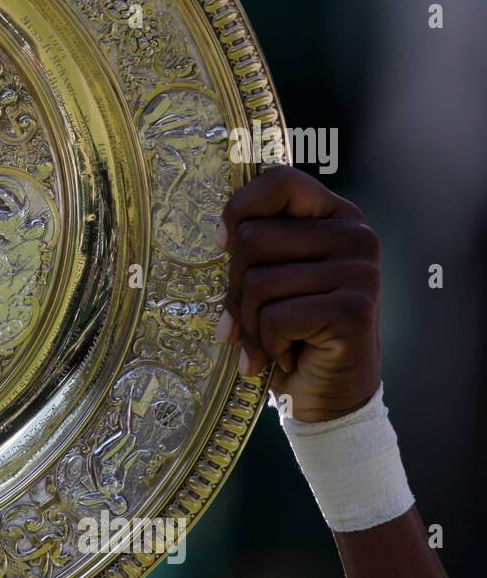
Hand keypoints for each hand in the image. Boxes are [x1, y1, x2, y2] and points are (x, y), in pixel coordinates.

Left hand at [216, 166, 380, 422]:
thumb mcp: (269, 281)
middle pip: (254, 239)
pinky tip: (288, 355)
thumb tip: (217, 233)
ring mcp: (360, 271)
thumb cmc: (290, 332)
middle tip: (250, 322)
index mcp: (334, 216)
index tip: (222, 243)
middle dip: (237, 290)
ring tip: (272, 341)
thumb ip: (255, 249)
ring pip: (259, 283)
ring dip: (252, 325)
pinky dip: (268, 344)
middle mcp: (355, 235)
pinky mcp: (355, 309)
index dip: (240, 209)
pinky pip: (276, 316)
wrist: (327, 396)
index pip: (280, 181)